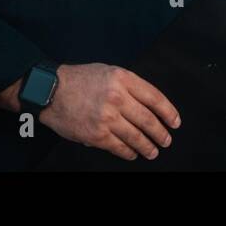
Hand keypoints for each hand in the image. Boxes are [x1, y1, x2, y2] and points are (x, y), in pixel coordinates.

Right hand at [39, 63, 179, 160]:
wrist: (51, 90)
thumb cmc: (79, 79)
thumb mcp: (108, 71)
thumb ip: (128, 85)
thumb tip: (148, 105)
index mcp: (122, 78)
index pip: (154, 97)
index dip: (168, 112)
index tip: (174, 122)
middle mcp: (117, 97)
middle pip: (148, 119)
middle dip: (161, 133)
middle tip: (166, 140)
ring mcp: (107, 117)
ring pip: (136, 136)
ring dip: (148, 146)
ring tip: (153, 151)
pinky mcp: (96, 135)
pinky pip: (119, 147)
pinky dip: (129, 152)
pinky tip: (133, 153)